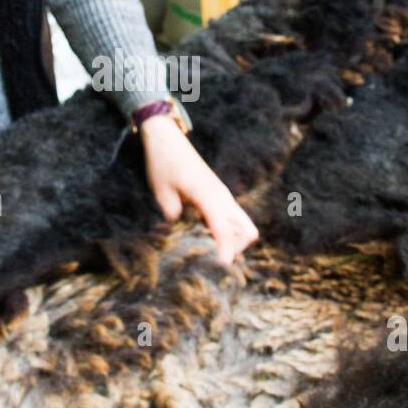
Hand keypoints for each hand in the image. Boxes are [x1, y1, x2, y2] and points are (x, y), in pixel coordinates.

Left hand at [138, 114, 258, 263]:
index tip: (222, 267)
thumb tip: (181, 232)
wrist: (167, 139)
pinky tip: (205, 235)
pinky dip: (227, 231)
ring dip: (232, 241)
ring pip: (243, 226)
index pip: (224, 229)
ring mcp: (223, 195)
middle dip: (235, 248)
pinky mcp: (219, 195)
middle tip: (210, 257)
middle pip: (247, 231)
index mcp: (207, 195)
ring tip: (207, 248)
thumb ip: (173, 215)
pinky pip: (233, 219)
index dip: (225, 250)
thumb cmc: (162, 164)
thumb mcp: (161, 192)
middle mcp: (221, 196)